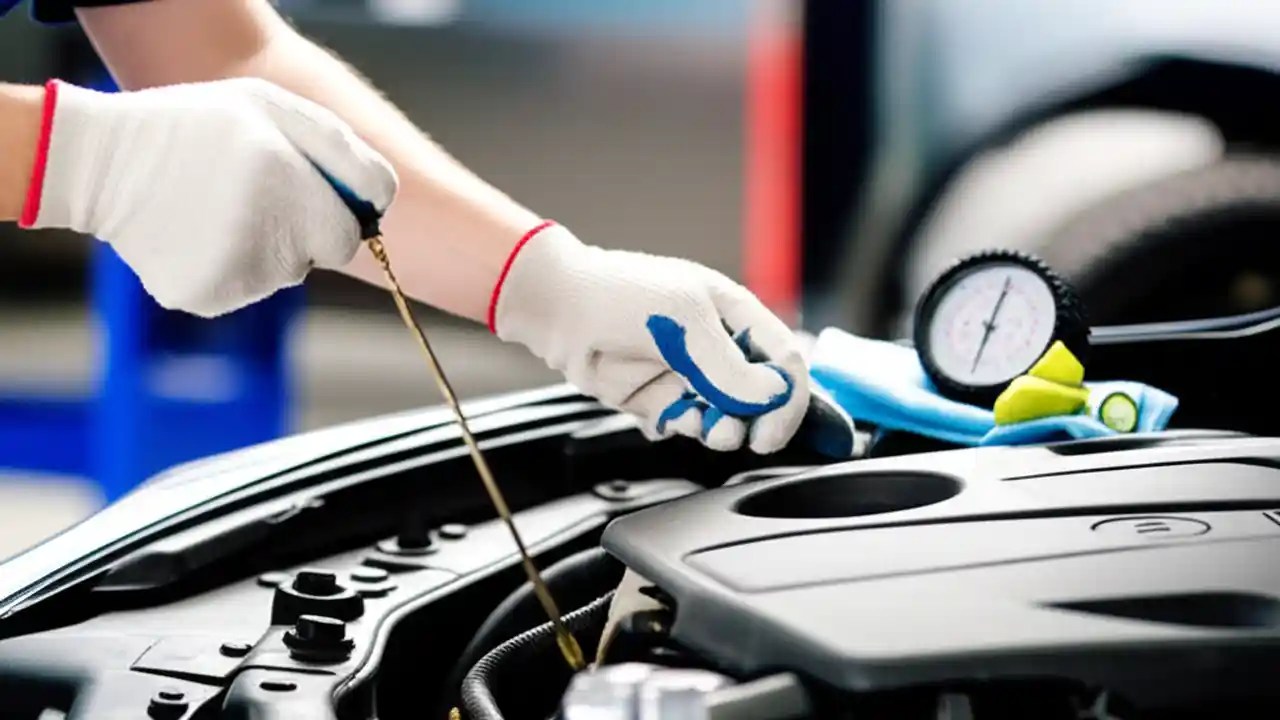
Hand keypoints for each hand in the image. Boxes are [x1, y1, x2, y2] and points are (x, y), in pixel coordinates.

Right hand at [20, 78, 396, 316]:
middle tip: (246, 194)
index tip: (300, 195)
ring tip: (210, 206)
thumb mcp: (277, 110)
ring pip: (273, 276)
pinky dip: (223, 265)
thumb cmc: (199, 125)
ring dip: (257, 247)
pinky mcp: (204, 298)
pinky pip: (237, 287)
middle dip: (293, 232)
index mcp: (294, 196)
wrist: (102, 160)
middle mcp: (272, 246)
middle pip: (309, 260)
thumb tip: (382, 203)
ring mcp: (236, 279)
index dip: (327, 216)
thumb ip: (344, 155)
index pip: (345, 241)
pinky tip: (192, 230)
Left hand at [490, 222, 809, 452]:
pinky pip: (686, 426)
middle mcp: (717, 346)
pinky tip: (665, 418)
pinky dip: (683, 430)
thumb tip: (772, 398)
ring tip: (707, 428)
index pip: (785, 362)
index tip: (770, 429)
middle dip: (756, 420)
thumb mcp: (685, 323)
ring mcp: (688, 374)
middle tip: (741, 436)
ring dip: (721, 430)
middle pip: (760, 397)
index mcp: (735, 315)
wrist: (556, 308)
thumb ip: (729, 368)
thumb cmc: (619, 294)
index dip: (787, 399)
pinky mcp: (659, 398)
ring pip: (726, 417)